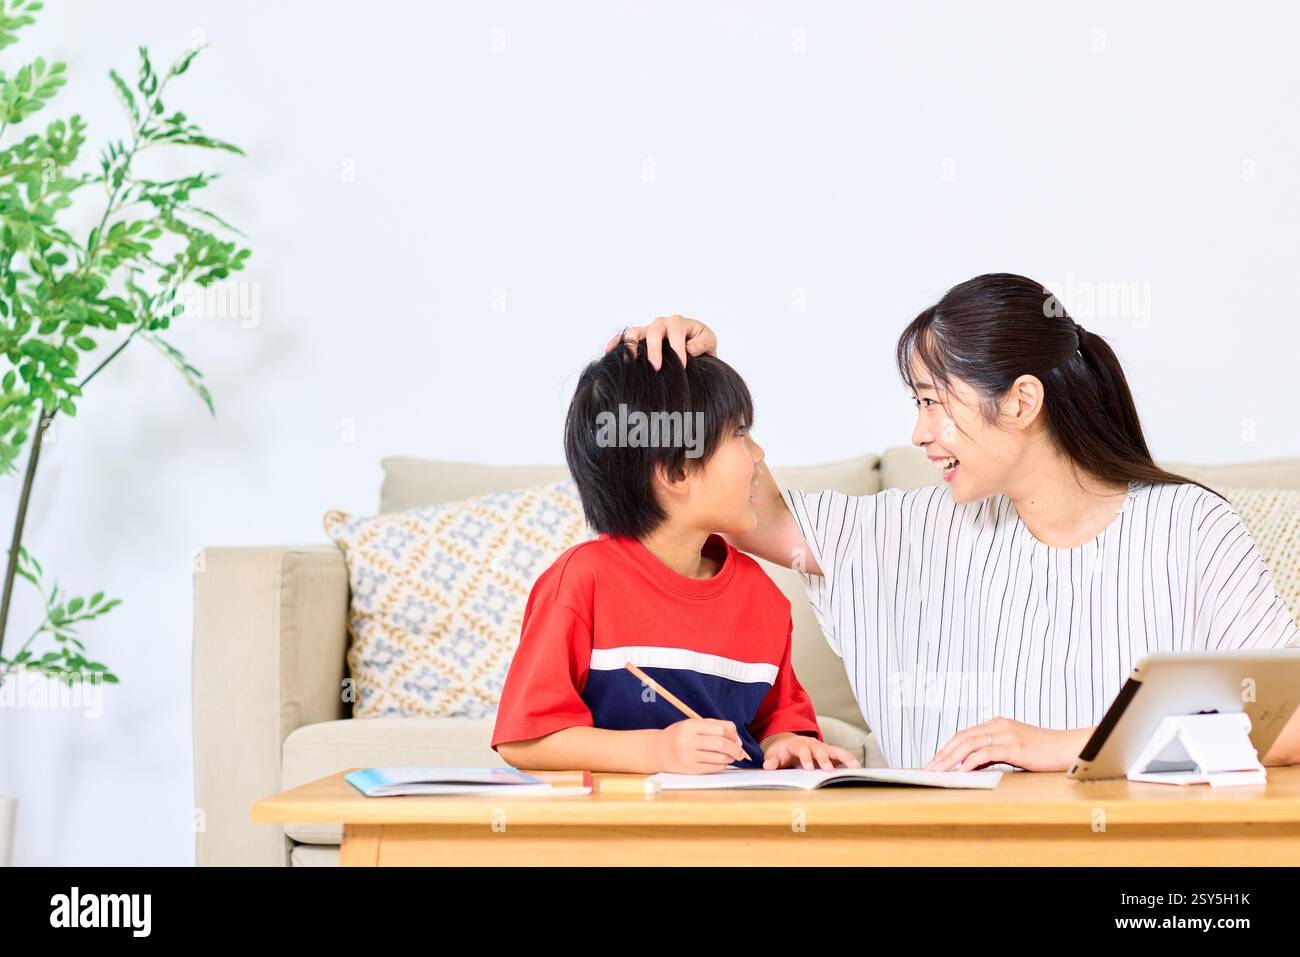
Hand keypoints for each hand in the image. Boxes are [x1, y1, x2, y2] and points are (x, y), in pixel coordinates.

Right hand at [604, 314, 716, 369]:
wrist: (695, 349)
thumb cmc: (701, 345)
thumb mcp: (709, 342)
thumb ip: (703, 343)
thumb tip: (689, 349)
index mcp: (679, 323)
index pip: (677, 331)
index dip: (678, 347)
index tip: (682, 366)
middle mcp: (661, 324)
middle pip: (654, 331)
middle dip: (654, 349)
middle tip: (656, 367)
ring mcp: (648, 330)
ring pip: (636, 332)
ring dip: (632, 344)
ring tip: (630, 359)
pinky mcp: (638, 339)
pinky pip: (624, 338)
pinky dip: (616, 343)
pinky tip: (608, 352)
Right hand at [655, 718, 747, 773]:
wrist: (658, 750)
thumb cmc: (680, 735)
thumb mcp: (693, 724)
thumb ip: (715, 726)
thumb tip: (736, 738)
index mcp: (690, 726)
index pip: (720, 729)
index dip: (732, 735)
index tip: (735, 739)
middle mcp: (688, 741)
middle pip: (721, 744)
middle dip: (736, 749)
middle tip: (740, 752)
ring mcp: (688, 756)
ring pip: (719, 757)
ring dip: (730, 758)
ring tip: (732, 757)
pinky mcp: (690, 769)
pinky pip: (713, 768)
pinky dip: (722, 765)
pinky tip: (722, 762)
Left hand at [761, 732, 861, 770]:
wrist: (788, 745)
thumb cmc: (781, 752)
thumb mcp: (773, 755)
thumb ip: (772, 760)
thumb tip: (768, 766)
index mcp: (797, 743)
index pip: (801, 749)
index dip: (805, 758)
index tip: (809, 768)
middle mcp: (811, 743)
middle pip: (819, 749)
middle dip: (824, 758)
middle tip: (828, 769)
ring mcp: (822, 747)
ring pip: (834, 750)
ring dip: (844, 757)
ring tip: (854, 766)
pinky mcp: (829, 753)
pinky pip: (841, 755)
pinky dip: (849, 760)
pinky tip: (858, 767)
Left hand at [922, 717, 1093, 771]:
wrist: (1069, 748)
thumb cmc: (1043, 752)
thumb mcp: (1014, 750)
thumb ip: (993, 754)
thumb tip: (970, 765)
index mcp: (997, 724)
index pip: (964, 735)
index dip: (946, 748)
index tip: (934, 761)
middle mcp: (998, 725)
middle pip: (962, 737)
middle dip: (943, 753)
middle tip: (929, 768)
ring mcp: (1006, 734)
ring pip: (970, 743)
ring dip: (951, 758)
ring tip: (939, 770)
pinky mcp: (1015, 746)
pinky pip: (987, 752)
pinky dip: (971, 761)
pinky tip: (961, 770)